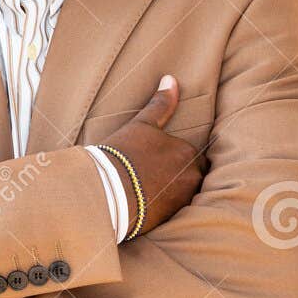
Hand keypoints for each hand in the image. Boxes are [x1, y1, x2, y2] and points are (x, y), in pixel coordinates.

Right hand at [100, 74, 207, 236]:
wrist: (105, 190)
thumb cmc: (122, 154)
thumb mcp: (141, 125)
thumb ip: (160, 103)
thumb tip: (171, 79)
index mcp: (188, 153)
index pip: (192, 155)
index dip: (176, 157)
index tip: (160, 161)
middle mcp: (192, 178)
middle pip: (193, 176)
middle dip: (180, 176)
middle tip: (156, 176)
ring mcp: (182, 200)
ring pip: (184, 193)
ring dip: (174, 192)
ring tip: (151, 191)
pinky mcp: (170, 219)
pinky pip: (174, 211)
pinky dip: (164, 206)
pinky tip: (148, 204)